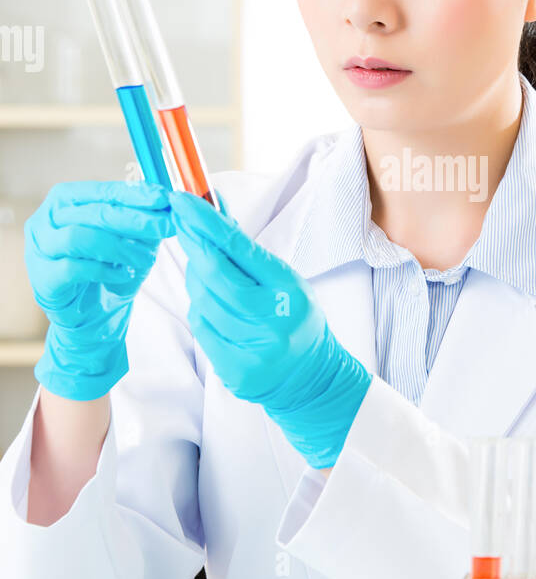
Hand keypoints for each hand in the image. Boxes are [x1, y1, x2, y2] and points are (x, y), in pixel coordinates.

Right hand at [25, 180, 174, 399]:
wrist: (89, 313)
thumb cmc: (107, 269)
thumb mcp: (130, 241)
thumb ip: (143, 221)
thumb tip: (168, 203)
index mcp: (66, 199)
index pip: (103, 190)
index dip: (134, 194)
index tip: (164, 197)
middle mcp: (47, 219)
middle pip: (94, 212)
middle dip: (135, 219)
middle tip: (165, 225)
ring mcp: (40, 248)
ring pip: (79, 237)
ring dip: (119, 247)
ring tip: (146, 258)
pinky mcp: (43, 278)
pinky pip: (72, 268)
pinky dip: (102, 270)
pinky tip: (123, 274)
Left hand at [170, 190, 371, 467]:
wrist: (312, 377)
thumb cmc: (294, 318)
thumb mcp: (285, 281)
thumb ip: (248, 253)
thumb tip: (214, 210)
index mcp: (289, 290)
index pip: (240, 249)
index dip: (207, 223)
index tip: (182, 201)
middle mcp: (274, 320)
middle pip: (216, 275)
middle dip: (194, 245)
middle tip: (180, 223)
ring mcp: (255, 348)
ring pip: (204, 302)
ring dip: (196, 280)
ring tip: (202, 271)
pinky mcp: (236, 370)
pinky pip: (202, 330)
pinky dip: (200, 311)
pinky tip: (209, 305)